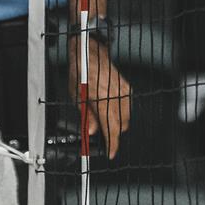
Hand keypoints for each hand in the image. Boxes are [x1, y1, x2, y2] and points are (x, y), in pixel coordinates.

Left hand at [72, 36, 129, 158]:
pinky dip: (119, 113)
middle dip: (112, 133)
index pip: (112, 129)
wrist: (90, 51)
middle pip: (121, 126)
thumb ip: (86, 115)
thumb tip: (90, 131)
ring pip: (126, 117)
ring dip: (116, 123)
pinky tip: (109, 109)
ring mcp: (124, 91)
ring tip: (102, 119)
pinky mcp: (127, 87)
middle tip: (100, 133)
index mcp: (103, 99)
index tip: (110, 153)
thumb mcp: (77, 96)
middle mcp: (117, 95)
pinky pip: (127, 107)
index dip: (112, 144)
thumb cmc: (81, 70)